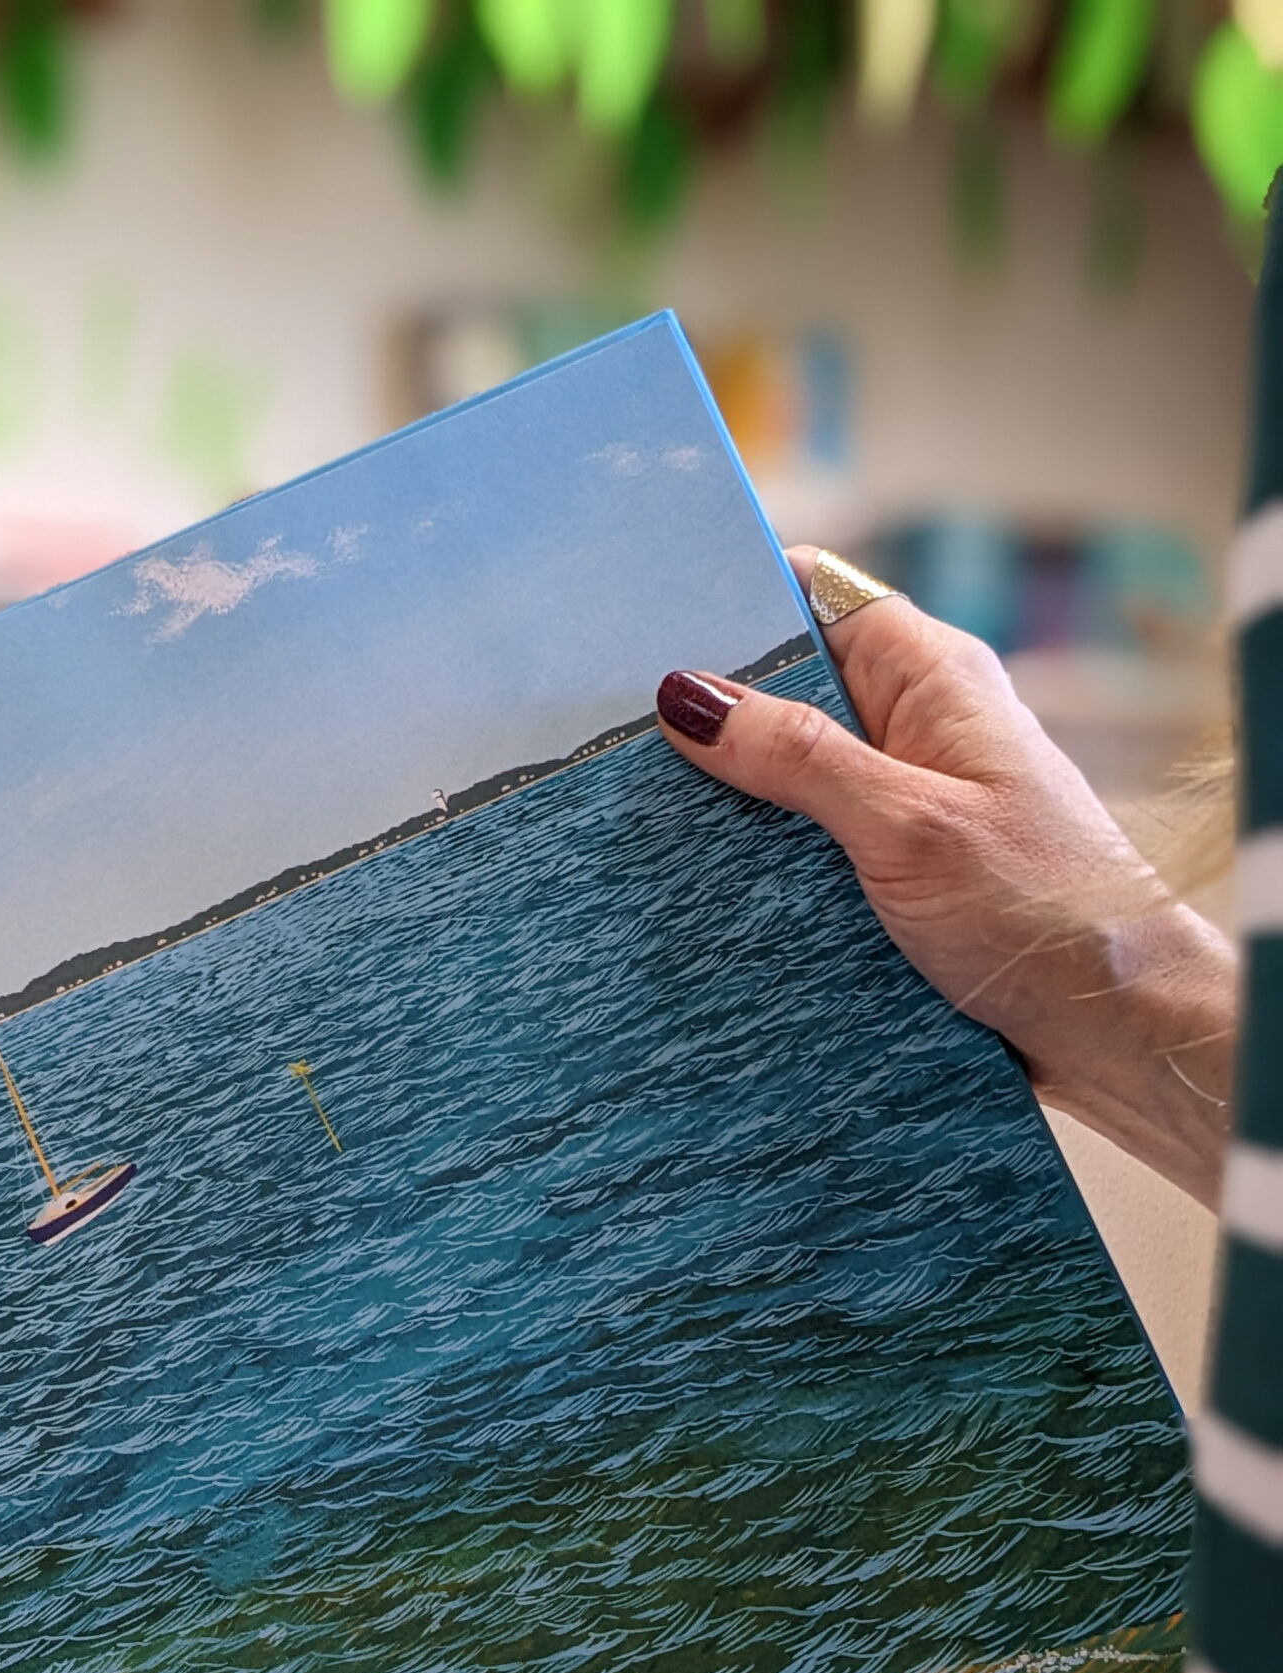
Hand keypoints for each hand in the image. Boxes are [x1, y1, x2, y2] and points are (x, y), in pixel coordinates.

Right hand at [655, 547, 1235, 1208]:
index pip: (816, 596)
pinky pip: (800, 853)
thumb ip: (799, 759)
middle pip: (786, 693)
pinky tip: (693, 888)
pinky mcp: (888, 879)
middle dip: (708, 716)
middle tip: (608, 738)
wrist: (1112, 1028)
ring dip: (725, 805)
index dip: (735, 599)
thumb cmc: (1040, 910)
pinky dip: (754, 866)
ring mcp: (899, 807)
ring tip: (633, 817)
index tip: (645, 622)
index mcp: (932, 680)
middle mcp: (913, 731)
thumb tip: (687, 697)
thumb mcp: (906, 825)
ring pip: (784, 782)